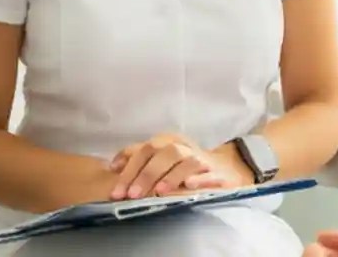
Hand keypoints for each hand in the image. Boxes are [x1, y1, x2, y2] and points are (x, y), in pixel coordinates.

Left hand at [108, 133, 246, 199]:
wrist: (224, 169)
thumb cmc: (184, 167)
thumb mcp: (162, 160)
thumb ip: (139, 161)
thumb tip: (112, 167)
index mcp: (167, 142)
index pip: (145, 149)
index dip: (128, 163)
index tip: (115, 183)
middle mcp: (184, 148)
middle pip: (163, 153)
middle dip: (145, 173)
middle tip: (131, 195)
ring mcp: (202, 159)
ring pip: (186, 160)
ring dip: (171, 175)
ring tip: (158, 192)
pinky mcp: (218, 173)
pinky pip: (209, 173)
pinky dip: (199, 178)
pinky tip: (188, 186)